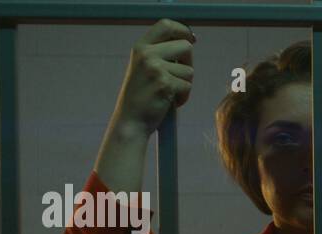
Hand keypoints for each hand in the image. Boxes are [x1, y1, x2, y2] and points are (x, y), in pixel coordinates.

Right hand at [109, 18, 195, 138]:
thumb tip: (189, 40)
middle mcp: (146, 54)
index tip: (191, 39)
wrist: (131, 121)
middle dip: (188, 63)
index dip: (183, 30)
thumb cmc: (141, 96)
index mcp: (140, 47)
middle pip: (185, 47)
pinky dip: (183, 98)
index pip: (166, 25)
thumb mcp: (144, 67)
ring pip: (189, 71)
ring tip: (169, 93)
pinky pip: (188, 87)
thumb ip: (160, 53)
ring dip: (185, 85)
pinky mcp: (165, 84)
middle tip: (178, 78)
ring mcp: (155, 68)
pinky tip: (169, 102)